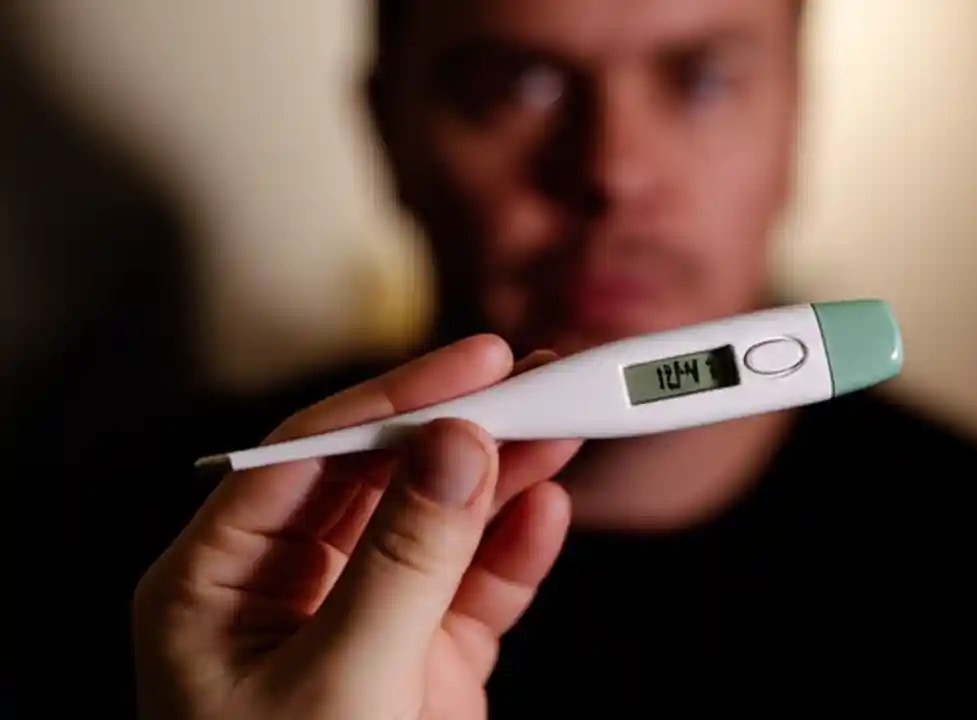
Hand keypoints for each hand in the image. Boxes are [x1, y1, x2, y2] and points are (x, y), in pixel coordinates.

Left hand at [133, 335, 581, 718]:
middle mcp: (291, 592)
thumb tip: (454, 449)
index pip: (312, 458)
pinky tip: (547, 508)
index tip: (476, 364)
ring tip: (565, 428)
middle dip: (462, 430)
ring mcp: (367, 624)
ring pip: (441, 526)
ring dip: (504, 478)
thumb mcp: (339, 683)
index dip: (397, 402)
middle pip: (386, 481)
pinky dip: (517, 551)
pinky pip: (478, 590)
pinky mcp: (426, 663)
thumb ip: (404, 562)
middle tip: (539, 383)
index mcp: (221, 582)